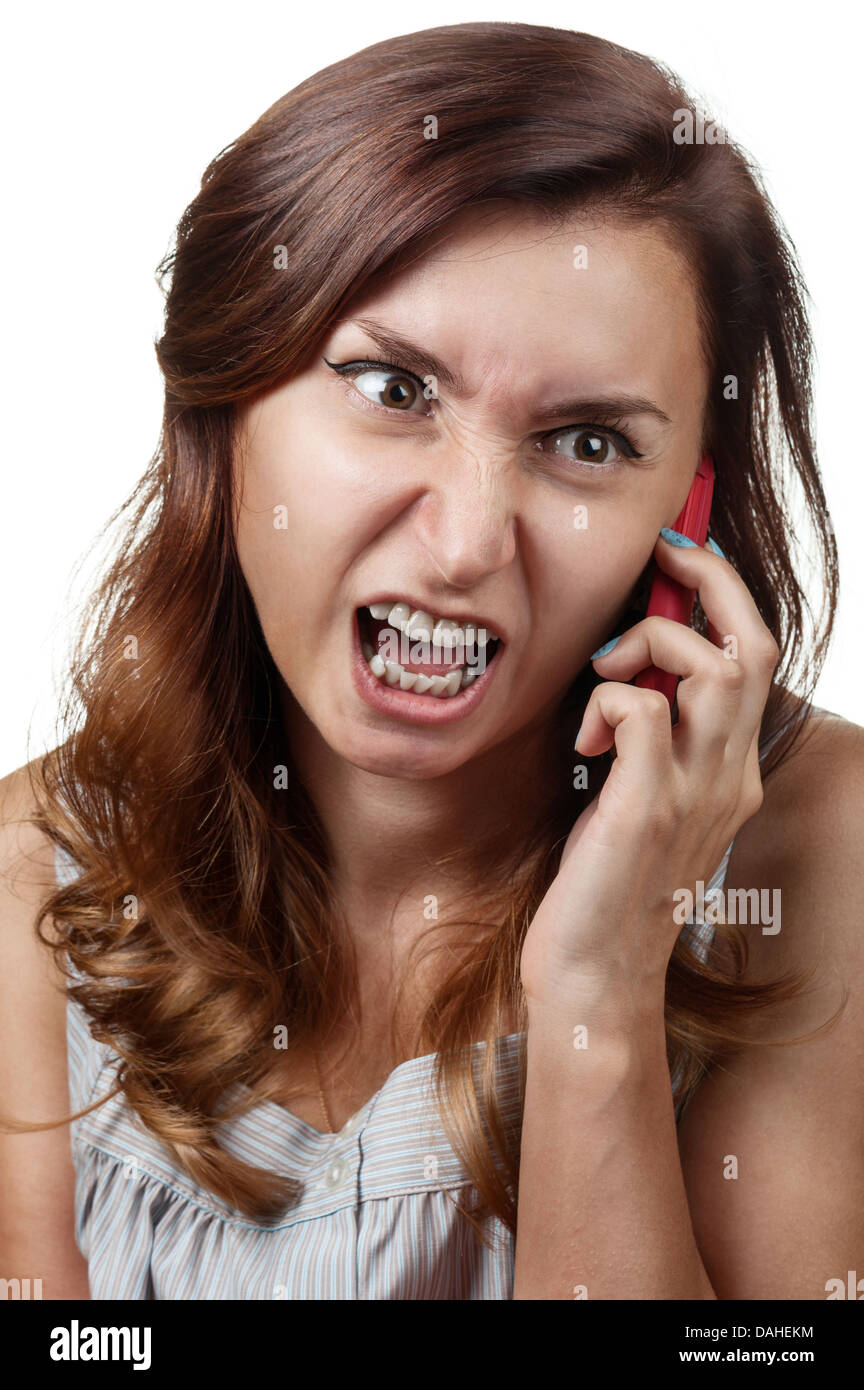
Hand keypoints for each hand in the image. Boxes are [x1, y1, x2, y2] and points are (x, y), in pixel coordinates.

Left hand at [520, 531, 779, 1013]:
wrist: (593, 975)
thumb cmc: (603, 883)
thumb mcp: (639, 800)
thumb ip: (648, 741)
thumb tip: (619, 669)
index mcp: (732, 771)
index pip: (755, 657)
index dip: (724, 595)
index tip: (679, 558)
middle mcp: (729, 775)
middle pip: (751, 644)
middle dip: (709, 579)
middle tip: (660, 555)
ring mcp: (696, 791)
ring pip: (713, 666)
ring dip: (650, 640)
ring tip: (602, 670)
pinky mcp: (648, 806)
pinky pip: (641, 710)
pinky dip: (604, 701)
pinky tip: (581, 741)